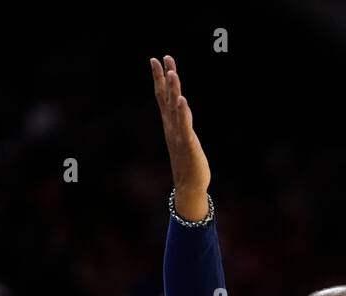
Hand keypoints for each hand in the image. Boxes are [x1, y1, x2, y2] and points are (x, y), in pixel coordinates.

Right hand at [150, 55, 210, 216]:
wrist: (189, 187)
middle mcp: (172, 127)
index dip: (159, 78)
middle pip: (166, 97)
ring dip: (173, 90)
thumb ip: (182, 124)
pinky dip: (183, 112)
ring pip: (175, 108)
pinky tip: (182, 100)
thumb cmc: (189, 164)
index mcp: (171, 124)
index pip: (163, 96)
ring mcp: (179, 135)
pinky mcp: (188, 144)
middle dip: (164, 77)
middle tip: (162, 58)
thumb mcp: (184, 139)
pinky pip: (185, 125)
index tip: (157, 59)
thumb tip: (181, 109)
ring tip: (172, 72)